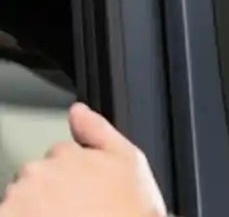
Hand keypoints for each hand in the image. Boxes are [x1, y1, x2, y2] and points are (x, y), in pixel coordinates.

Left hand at [0, 103, 166, 216]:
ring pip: (20, 200)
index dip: (75, 173)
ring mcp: (19, 200)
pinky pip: (10, 214)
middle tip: (78, 208)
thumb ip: (98, 129)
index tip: (87, 188)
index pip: (59, 156)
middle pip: (36, 178)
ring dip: (35, 209)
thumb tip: (78, 110)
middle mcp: (37, 173)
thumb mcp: (129, 160)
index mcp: (64, 153)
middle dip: (51, 191)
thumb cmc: (128, 210)